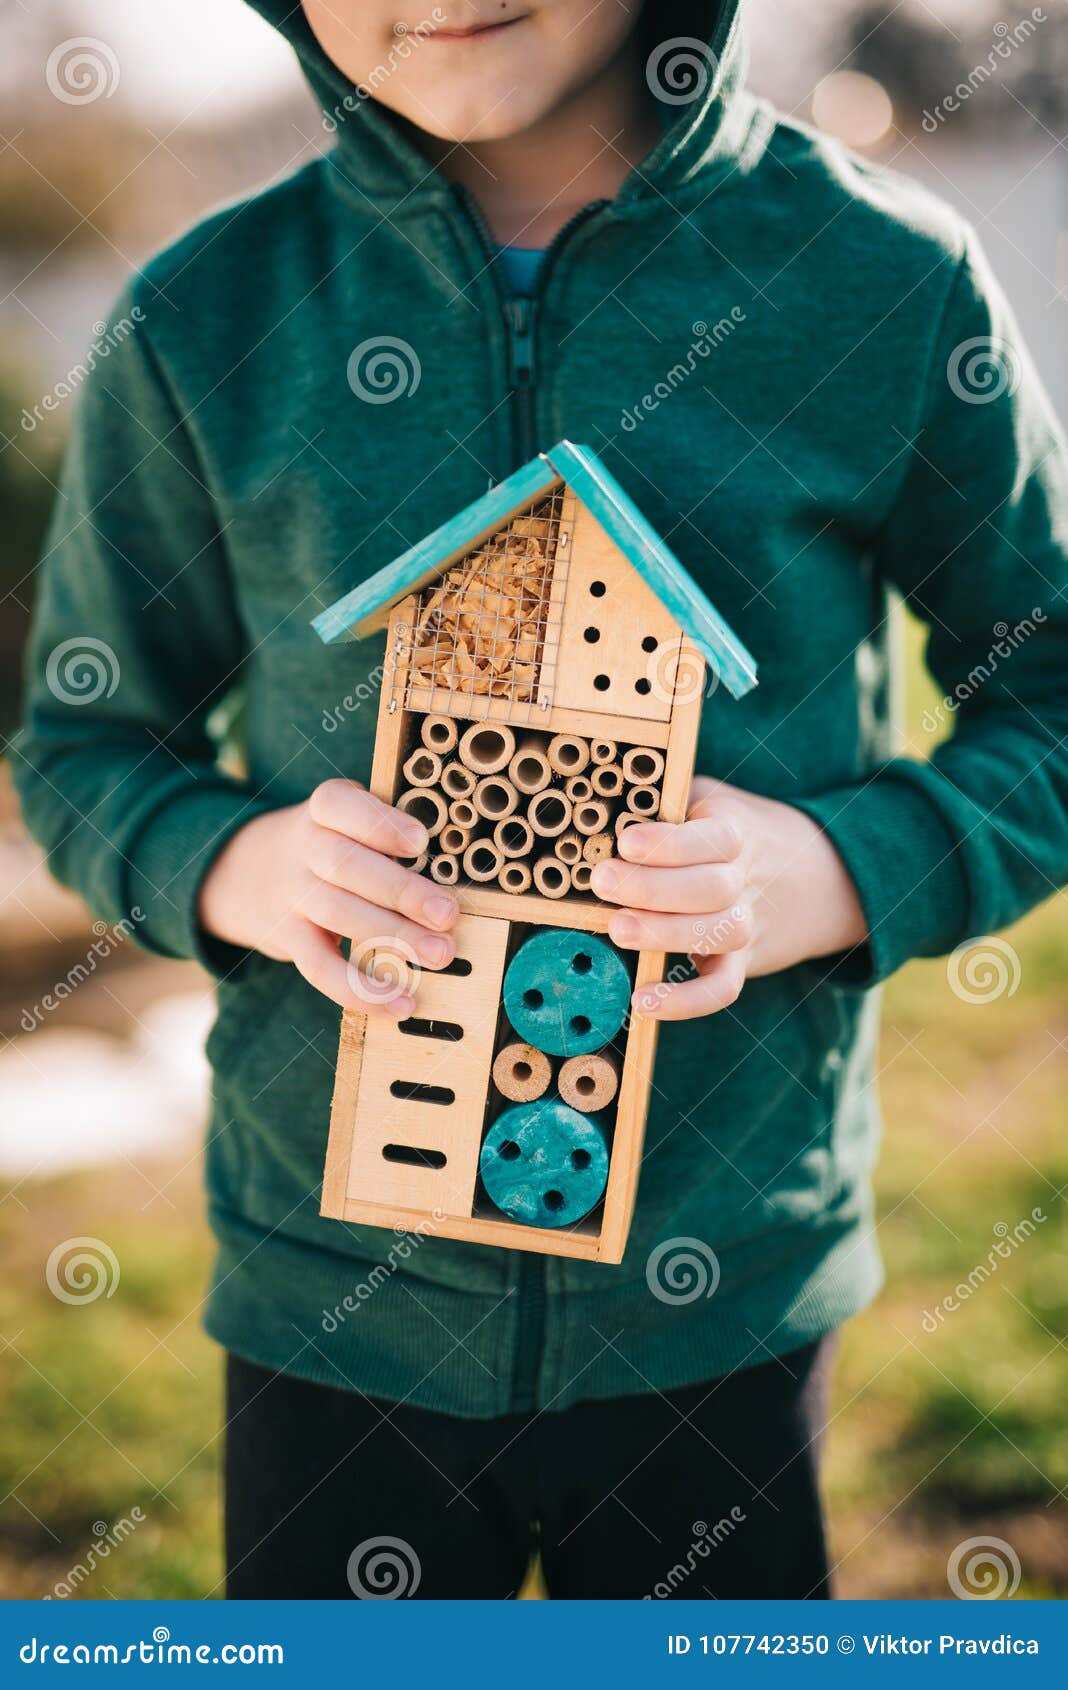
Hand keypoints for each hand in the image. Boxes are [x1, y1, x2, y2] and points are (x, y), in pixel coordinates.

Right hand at [197, 780, 456, 1013]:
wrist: (251, 872)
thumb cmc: (333, 841)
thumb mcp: (350, 818)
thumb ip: (390, 831)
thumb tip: (451, 869)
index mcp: (325, 808)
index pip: (340, 804)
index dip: (379, 824)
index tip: (421, 841)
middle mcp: (304, 847)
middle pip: (345, 865)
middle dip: (401, 891)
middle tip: (448, 914)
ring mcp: (293, 894)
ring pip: (337, 914)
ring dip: (393, 937)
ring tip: (439, 954)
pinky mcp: (289, 939)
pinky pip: (319, 967)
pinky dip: (360, 990)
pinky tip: (400, 1003)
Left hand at [590, 775, 867, 1020]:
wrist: (819, 873)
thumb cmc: (732, 829)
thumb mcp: (709, 800)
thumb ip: (671, 803)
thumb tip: (606, 813)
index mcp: (737, 831)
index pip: (712, 838)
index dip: (669, 843)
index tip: (626, 842)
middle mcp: (746, 879)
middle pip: (711, 888)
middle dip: (653, 887)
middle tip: (603, 882)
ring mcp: (748, 923)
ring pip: (719, 934)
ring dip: (666, 935)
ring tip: (617, 930)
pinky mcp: (743, 962)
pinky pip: (723, 988)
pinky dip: (687, 1002)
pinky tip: (643, 1001)